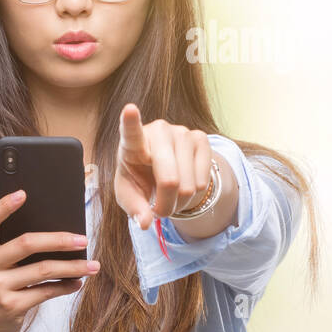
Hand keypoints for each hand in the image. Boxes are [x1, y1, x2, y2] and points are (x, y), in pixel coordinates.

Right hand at [0, 189, 98, 331]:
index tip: (24, 193)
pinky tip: (77, 282)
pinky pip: (46, 292)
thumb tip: (54, 233)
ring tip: (93, 265)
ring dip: (73, 267)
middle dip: (60, 240)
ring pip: (43, 269)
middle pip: (26, 243)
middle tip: (83, 239)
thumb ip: (7, 249)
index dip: (3, 206)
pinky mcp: (11, 306)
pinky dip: (66, 286)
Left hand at [115, 103, 211, 229]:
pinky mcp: (202, 139)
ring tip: (170, 197)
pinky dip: (193, 195)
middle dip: (165, 204)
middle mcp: (158, 131)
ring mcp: (182, 132)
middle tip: (159, 211)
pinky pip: (203, 181)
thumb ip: (134, 208)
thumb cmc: (138, 177)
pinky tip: (184, 187)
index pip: (131, 131)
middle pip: (169, 180)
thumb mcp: (129, 194)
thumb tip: (145, 222)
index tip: (129, 109)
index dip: (130, 121)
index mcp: (132, 142)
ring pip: (188, 185)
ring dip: (179, 203)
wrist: (161, 167)